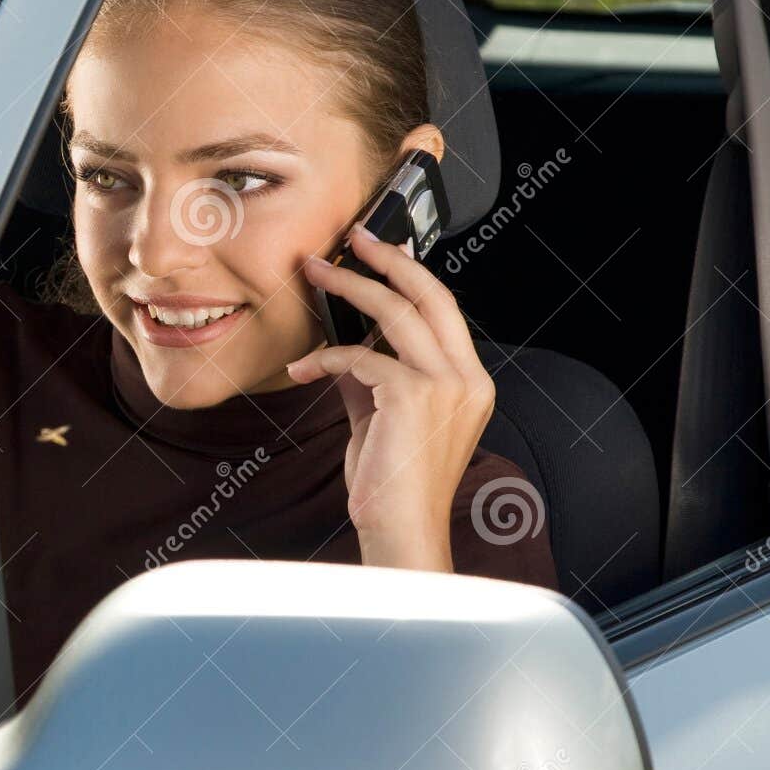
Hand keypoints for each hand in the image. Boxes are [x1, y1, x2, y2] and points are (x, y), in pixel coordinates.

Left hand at [285, 225, 495, 570]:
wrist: (400, 531)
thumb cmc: (391, 483)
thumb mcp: (384, 418)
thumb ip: (374, 377)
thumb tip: (345, 343)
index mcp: (469, 382)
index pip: (443, 310)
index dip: (410, 274)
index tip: (379, 251)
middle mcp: (467, 378)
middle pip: (428, 295)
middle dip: (387, 258)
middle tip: (351, 238)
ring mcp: (446, 385)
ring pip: (394, 313)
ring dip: (347, 287)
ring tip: (314, 275)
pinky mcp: (413, 396)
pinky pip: (358, 358)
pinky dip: (323, 359)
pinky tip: (300, 371)